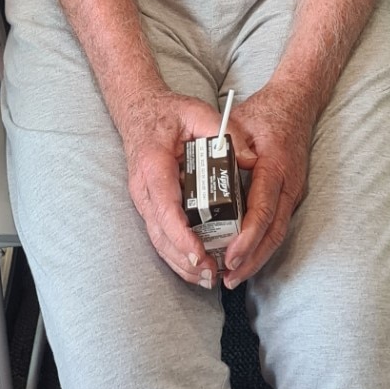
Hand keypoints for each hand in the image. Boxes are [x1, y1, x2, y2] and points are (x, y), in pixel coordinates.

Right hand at [120, 89, 256, 287]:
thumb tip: (250, 157)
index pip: (165, 205)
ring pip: (157, 239)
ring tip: (206, 278)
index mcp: (154, 164)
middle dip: (183, 258)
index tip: (198, 253)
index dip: (180, 233)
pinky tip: (193, 267)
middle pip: (160, 232)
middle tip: (210, 275)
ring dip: (179, 262)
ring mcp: (142, 198)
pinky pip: (159, 235)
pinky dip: (175, 254)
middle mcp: (143, 187)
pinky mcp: (148, 204)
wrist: (139, 110)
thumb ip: (224, 131)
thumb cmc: (169, 112)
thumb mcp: (198, 111)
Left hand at [221, 79, 316, 288]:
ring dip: (258, 256)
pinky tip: (244, 255)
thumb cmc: (265, 111)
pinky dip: (262, 243)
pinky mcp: (292, 192)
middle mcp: (290, 182)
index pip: (263, 209)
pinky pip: (278, 223)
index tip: (230, 256)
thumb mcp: (240, 122)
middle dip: (252, 258)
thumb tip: (207, 171)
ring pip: (279, 232)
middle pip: (274, 231)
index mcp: (275, 164)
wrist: (298, 101)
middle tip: (228, 277)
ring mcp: (294, 189)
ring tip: (233, 275)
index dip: (247, 237)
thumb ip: (225, 145)